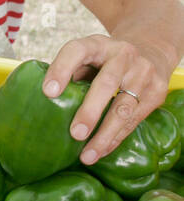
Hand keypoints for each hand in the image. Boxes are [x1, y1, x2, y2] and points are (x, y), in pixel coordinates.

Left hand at [42, 34, 171, 163]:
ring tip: (87, 156)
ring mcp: (143, 72)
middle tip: (75, 134)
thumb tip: (42, 104)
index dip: (62, 70)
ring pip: (124, 107)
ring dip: (105, 134)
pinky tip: (101, 150)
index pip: (77, 51)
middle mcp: (123, 54)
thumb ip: (70, 75)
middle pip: (107, 82)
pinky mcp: (157, 91)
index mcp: (98, 44)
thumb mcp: (88, 58)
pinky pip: (134, 119)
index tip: (48, 92)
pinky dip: (116, 138)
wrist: (150, 51)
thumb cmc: (105, 61)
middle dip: (90, 111)